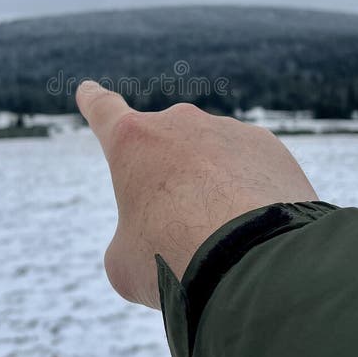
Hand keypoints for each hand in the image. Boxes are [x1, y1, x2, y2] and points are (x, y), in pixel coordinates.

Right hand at [76, 81, 317, 309]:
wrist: (255, 260)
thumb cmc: (176, 259)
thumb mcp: (126, 265)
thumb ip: (132, 242)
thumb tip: (156, 240)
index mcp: (132, 141)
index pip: (104, 111)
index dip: (94, 102)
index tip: (88, 90)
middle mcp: (179, 124)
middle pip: (166, 148)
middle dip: (169, 181)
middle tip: (178, 230)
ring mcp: (228, 130)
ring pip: (211, 161)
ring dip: (212, 190)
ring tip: (222, 238)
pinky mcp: (269, 147)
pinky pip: (249, 170)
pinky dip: (249, 195)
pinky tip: (255, 229)